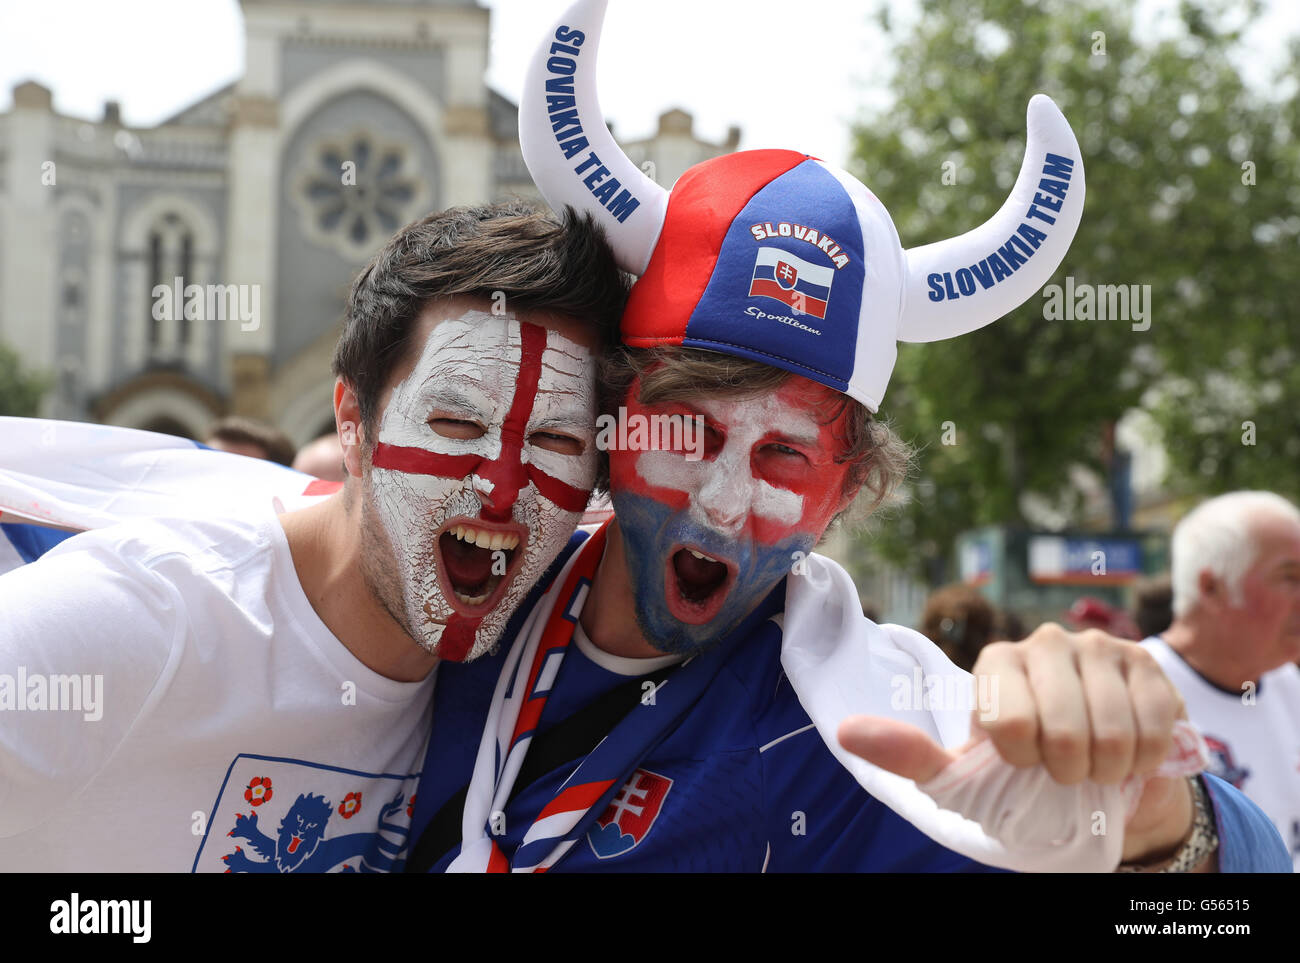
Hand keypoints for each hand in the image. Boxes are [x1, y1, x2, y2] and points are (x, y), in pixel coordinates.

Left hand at [838, 623, 1205, 868]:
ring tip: (1095, 763)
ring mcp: (1098, 649)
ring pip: (1110, 730)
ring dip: (1106, 767)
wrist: (1098, 790)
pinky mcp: (1148, 664)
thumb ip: (909, 754)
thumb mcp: (962, 777)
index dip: (1021, 760)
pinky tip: (1131, 752)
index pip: (1008, 722)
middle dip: (1066, 770)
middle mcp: (1044, 642)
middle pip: (1062, 729)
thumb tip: (846, 734)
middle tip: (1063, 769)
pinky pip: (1153, 723)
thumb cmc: (1022, 781)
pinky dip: (1144, 757)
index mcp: (995, 662)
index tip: (1020, 762)